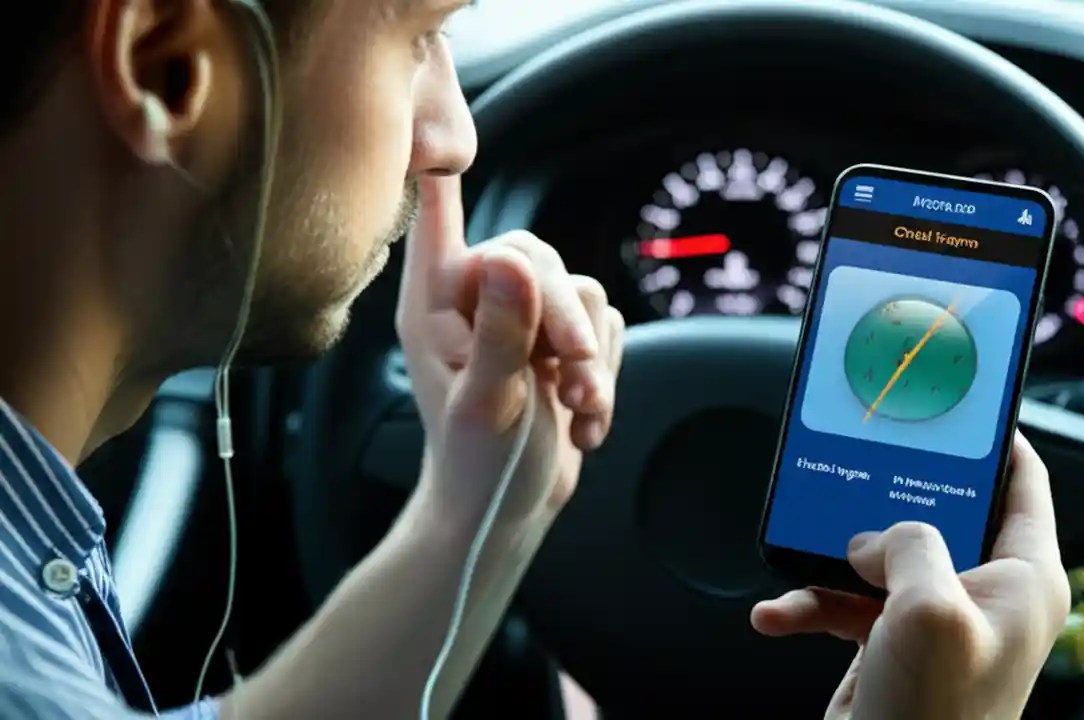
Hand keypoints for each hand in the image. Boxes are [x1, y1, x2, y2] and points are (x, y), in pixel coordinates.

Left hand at [395, 175, 623, 526]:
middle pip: (542, 259)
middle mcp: (477, 299)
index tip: (439, 146)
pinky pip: (607, 329)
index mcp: (434, 304)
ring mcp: (522, 320)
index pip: (434, 219)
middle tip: (577, 377)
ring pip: (584, 295)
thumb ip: (502, 331)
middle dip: (569, 321)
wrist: (508, 513)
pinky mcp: (560, 343)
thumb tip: (512, 259)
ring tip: (577, 410)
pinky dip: (604, 377)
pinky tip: (581, 421)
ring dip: (592, 362)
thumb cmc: (477, 465)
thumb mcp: (489, 402)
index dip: (441, 179)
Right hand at [752, 432, 1070, 719]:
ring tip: (802, 556)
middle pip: (937, 512)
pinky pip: (845, 602)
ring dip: (831, 557)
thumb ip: (909, 545)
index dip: (995, 440)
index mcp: (1022, 579)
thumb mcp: (929, 608)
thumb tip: (873, 540)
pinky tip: (779, 612)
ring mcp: (935, 619)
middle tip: (861, 465)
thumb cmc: (938, 719)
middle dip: (891, 494)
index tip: (960, 408)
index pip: (1023, 485)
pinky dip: (808, 604)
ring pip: (881, 555)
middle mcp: (982, 594)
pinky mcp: (890, 643)